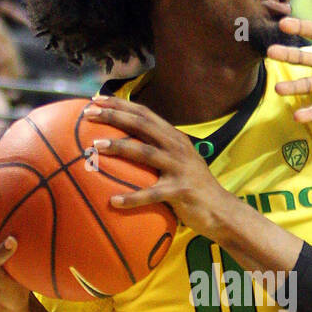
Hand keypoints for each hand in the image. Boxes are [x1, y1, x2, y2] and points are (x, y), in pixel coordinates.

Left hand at [82, 97, 232, 235]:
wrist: (221, 210)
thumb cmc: (193, 186)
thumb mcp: (178, 161)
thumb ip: (158, 149)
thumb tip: (125, 144)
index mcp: (174, 137)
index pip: (144, 113)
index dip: (120, 104)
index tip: (97, 100)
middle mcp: (177, 147)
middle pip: (142, 125)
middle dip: (114, 116)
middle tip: (89, 114)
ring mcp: (180, 168)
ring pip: (145, 152)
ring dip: (119, 147)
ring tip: (95, 147)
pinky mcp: (180, 191)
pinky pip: (152, 194)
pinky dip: (132, 198)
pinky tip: (114, 201)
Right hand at [267, 0, 311, 120]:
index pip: (311, 31)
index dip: (298, 27)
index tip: (284, 23)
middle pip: (302, 58)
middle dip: (287, 55)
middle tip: (269, 53)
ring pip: (307, 84)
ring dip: (292, 87)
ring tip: (277, 89)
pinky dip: (310, 112)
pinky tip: (297, 116)